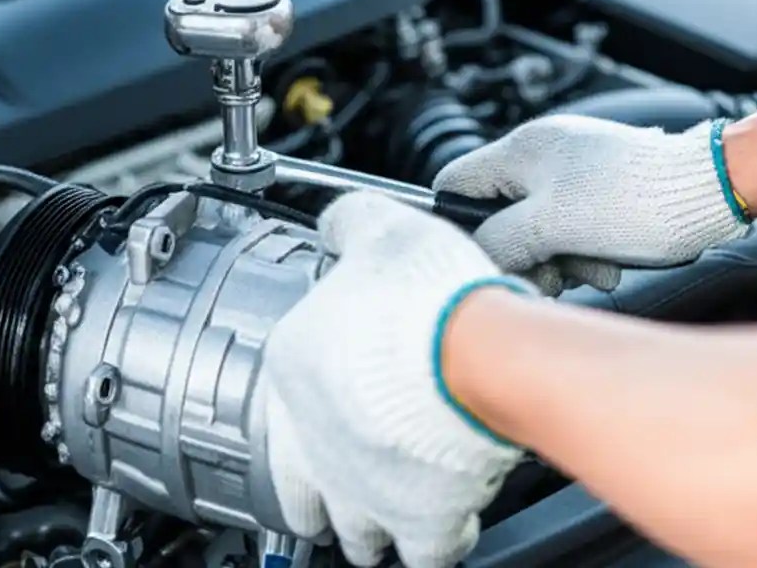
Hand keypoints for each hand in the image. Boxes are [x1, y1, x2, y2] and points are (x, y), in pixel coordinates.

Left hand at [261, 192, 528, 567]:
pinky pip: (425, 555)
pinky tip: (443, 531)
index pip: (287, 407)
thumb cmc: (422, 299)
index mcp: (294, 373)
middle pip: (308, 492)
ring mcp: (363, 490)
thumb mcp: (375, 231)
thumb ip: (349, 225)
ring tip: (391, 513)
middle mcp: (316, 444)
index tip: (343, 400)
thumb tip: (337, 222)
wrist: (470, 352)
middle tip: (350, 481)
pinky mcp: (418, 521)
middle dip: (327, 494)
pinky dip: (433, 548)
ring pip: (358, 535)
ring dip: (371, 527)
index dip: (316, 407)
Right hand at [433, 116, 748, 294]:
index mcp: (521, 150)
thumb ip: (500, 240)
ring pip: (538, 226)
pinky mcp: (603, 186)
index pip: (455, 183)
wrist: (712, 190)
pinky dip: (584, 249)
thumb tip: (476, 255)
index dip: (458, 224)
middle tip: (547, 276)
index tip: (481, 256)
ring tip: (591, 270)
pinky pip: (573, 225)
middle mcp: (544, 153)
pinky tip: (608, 263)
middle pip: (500, 214)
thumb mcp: (552, 228)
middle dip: (521, 252)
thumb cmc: (637, 201)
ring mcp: (575, 168)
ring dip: (558, 258)